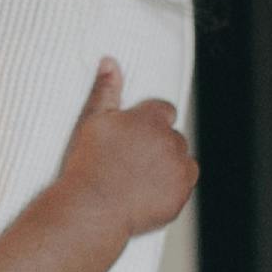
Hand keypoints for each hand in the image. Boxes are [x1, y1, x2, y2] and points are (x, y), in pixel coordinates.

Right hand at [60, 61, 199, 238]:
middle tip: (132, 161)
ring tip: (139, 178)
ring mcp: (178, 169)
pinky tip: (147, 192)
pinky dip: (171, 188)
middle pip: (173, 137)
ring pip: (181, 160)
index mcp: (152, 119)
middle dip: (158, 145)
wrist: (91, 208)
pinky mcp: (181, 194)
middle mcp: (171, 141)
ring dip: (168, 165)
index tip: (135, 137)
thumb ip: (106, 90)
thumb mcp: (92, 121)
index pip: (165, 111)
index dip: (150, 123)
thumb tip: (110, 62)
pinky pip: (183, 186)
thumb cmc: (88, 164)